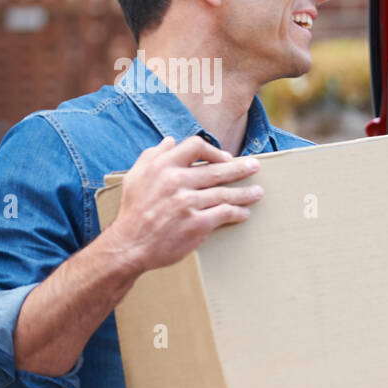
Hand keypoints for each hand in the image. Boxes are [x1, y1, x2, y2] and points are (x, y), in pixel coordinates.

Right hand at [107, 135, 264, 273]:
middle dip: (240, 168)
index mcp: (162, 166)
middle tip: (255, 167)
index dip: (213, 150)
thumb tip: (170, 140)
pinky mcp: (196, 223)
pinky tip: (244, 213)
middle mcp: (175, 181)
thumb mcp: (135, 177)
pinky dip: (238, 212)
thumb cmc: (133, 211)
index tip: (225, 157)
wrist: (129, 246)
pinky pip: (224, 213)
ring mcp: (187, 203)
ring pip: (225, 193)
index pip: (195, 146)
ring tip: (258, 192)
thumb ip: (152, 156)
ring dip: (245, 192)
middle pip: (217, 169)